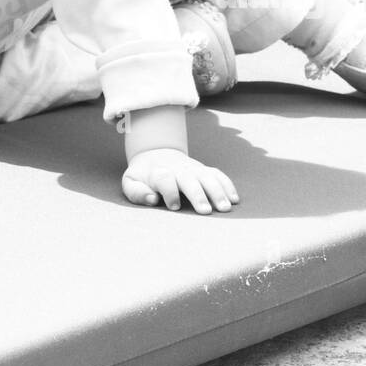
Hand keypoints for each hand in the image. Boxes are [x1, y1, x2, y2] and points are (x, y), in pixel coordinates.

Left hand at [122, 147, 237, 213]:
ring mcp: (193, 169)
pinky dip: (227, 185)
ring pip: (208, 177)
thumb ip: (136, 192)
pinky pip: (218, 175)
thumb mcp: (131, 182)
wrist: (156, 153)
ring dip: (217, 191)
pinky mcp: (204, 171)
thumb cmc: (144, 176)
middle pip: (190, 179)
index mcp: (159, 173)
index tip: (174, 206)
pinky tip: (235, 199)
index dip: (170, 192)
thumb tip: (152, 199)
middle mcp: (179, 170)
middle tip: (205, 211)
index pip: (165, 179)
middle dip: (197, 194)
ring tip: (225, 208)